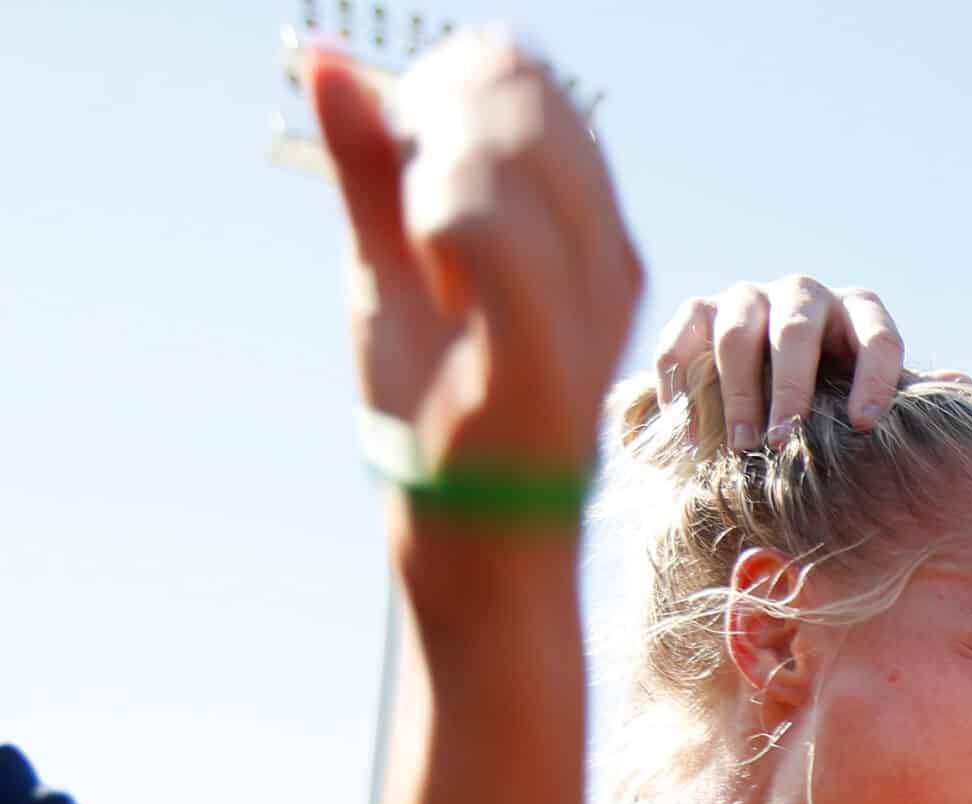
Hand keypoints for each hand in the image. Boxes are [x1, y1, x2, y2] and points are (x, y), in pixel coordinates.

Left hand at [309, 32, 642, 470]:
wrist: (476, 528)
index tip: (407, 165)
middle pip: (524, 90)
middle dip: (438, 122)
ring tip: (429, 260)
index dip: (445, 89)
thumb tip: (322, 62)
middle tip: (409, 211)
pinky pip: (488, 228)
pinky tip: (437, 284)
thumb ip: (370, 163)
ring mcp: (590, 293)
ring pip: (507, 145)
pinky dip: (440, 232)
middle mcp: (603, 246)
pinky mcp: (555, 340)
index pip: (527, 76)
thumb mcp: (389, 265)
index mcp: (580, 221)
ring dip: (435, 181)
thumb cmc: (440, 411)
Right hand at [654, 276, 967, 448]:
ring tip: (741, 446)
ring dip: (737, 390)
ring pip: (739, 330)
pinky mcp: (699, 312)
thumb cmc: (835, 396)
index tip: (863, 427)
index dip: (874, 378)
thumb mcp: (876, 396)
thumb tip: (963, 384)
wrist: (764, 385)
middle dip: (791, 387)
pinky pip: (686, 332)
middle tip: (784, 443)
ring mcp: (748, 298)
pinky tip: (687, 429)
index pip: (877, 335)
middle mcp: (805, 296)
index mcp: (859, 314)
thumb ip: (911, 394)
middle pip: (798, 329)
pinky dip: (681, 376)